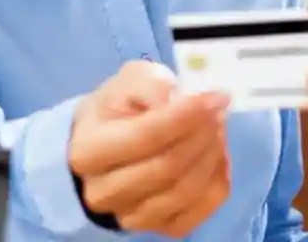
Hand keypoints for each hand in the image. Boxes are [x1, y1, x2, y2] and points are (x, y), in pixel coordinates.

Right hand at [70, 61, 231, 237]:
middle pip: (167, 168)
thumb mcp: (129, 81)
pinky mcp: (160, 228)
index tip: (216, 96)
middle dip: (202, 136)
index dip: (185, 116)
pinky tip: (216, 155)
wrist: (107, 146)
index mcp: (88, 151)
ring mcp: (131, 217)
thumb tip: (181, 101)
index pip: (144, 137)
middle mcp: (103, 193)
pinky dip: (217, 180)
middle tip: (219, 111)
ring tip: (218, 129)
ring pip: (185, 192)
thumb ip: (151, 84)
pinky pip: (201, 210)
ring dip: (212, 156)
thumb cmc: (118, 108)